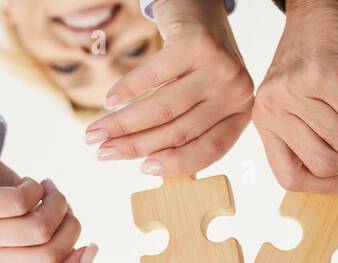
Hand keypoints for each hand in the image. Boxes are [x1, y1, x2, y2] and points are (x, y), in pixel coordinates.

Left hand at [0, 124, 93, 262]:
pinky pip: (19, 202)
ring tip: (49, 190)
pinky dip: (36, 188)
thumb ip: (48, 245)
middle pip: (48, 257)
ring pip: (39, 229)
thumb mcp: (24, 225)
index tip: (92, 247)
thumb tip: (87, 255)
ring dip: (56, 203)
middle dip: (70, 227)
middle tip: (63, 205)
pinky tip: (30, 182)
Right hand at [85, 0, 252, 175]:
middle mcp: (236, 91)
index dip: (175, 164)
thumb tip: (148, 163)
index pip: (209, 150)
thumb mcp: (204, 95)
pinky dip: (127, 90)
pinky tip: (110, 100)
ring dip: (123, 124)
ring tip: (96, 133)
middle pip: (180, 130)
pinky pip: (153, 75)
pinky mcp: (195, 43)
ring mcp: (218, 66)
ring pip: (163, 108)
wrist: (200, 5)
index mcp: (241, 112)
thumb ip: (188, 126)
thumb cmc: (198, 60)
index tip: (142, 170)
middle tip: (103, 153)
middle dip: (135, 146)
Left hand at [251, 0, 337, 194]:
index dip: (327, 188)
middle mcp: (272, 109)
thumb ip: (321, 145)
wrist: (323, 10)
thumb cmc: (320, 66)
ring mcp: (293, 91)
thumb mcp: (309, 109)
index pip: (290, 178)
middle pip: (324, 163)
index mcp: (265, 124)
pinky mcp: (321, 75)